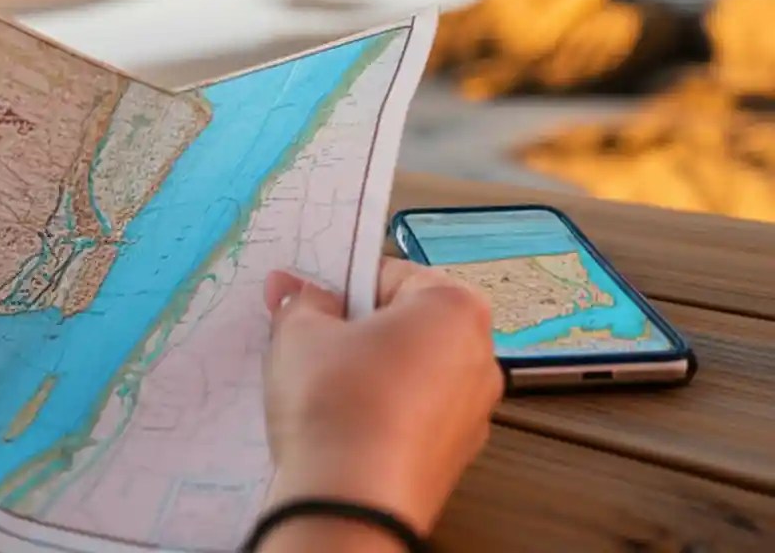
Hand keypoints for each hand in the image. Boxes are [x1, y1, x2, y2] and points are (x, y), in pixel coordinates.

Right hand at [259, 259, 501, 548]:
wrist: (350, 501)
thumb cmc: (337, 403)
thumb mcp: (301, 333)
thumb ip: (301, 303)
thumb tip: (295, 291)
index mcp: (455, 307)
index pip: (390, 273)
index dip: (340, 285)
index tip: (308, 300)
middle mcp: (479, 355)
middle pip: (408, 323)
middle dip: (358, 329)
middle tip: (310, 341)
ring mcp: (473, 410)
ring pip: (413, 371)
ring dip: (371, 371)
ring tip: (322, 387)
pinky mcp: (455, 455)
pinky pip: (414, 415)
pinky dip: (383, 412)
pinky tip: (343, 425)